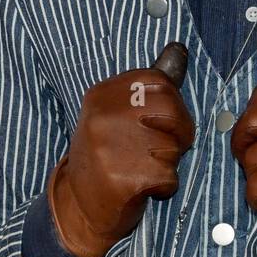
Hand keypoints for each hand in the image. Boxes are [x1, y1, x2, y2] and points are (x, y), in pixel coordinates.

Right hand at [48, 42, 195, 256]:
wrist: (77, 207)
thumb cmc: (108, 155)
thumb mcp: (119, 113)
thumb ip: (150, 86)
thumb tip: (178, 49)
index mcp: (102, 94)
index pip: (160, 81)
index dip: (174, 106)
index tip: (163, 123)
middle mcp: (102, 116)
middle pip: (171, 110)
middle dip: (179, 133)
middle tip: (163, 150)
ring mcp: (109, 147)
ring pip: (172, 146)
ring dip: (170, 163)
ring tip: (144, 169)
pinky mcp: (121, 179)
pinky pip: (168, 176)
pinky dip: (165, 187)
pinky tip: (144, 188)